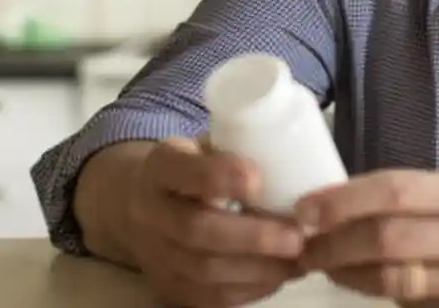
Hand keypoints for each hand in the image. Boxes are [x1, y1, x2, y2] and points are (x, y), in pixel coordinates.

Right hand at [124, 136, 305, 307]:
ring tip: (298, 259)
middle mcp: (149, 213)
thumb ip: (238, 150)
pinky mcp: (168, 286)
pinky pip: (209, 297)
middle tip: (295, 237)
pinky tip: (281, 274)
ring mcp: (155, 254)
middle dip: (250, 237)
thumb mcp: (207, 146)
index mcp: (160, 168)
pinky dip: (250, 289)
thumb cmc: (194, 168)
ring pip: (203, 271)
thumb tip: (294, 162)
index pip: (180, 169)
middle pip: (194, 230)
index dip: (217, 176)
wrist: (141, 206)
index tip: (256, 179)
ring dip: (258, 268)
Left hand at [295, 168, 438, 306]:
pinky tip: (366, 285)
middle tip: (302, 242)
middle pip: (383, 238)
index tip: (307, 206)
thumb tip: (356, 201)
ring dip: (347, 274)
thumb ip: (424, 193)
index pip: (391, 190)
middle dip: (331, 242)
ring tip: (324, 266)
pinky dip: (384, 295)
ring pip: (392, 279)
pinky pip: (415, 304)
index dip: (340, 200)